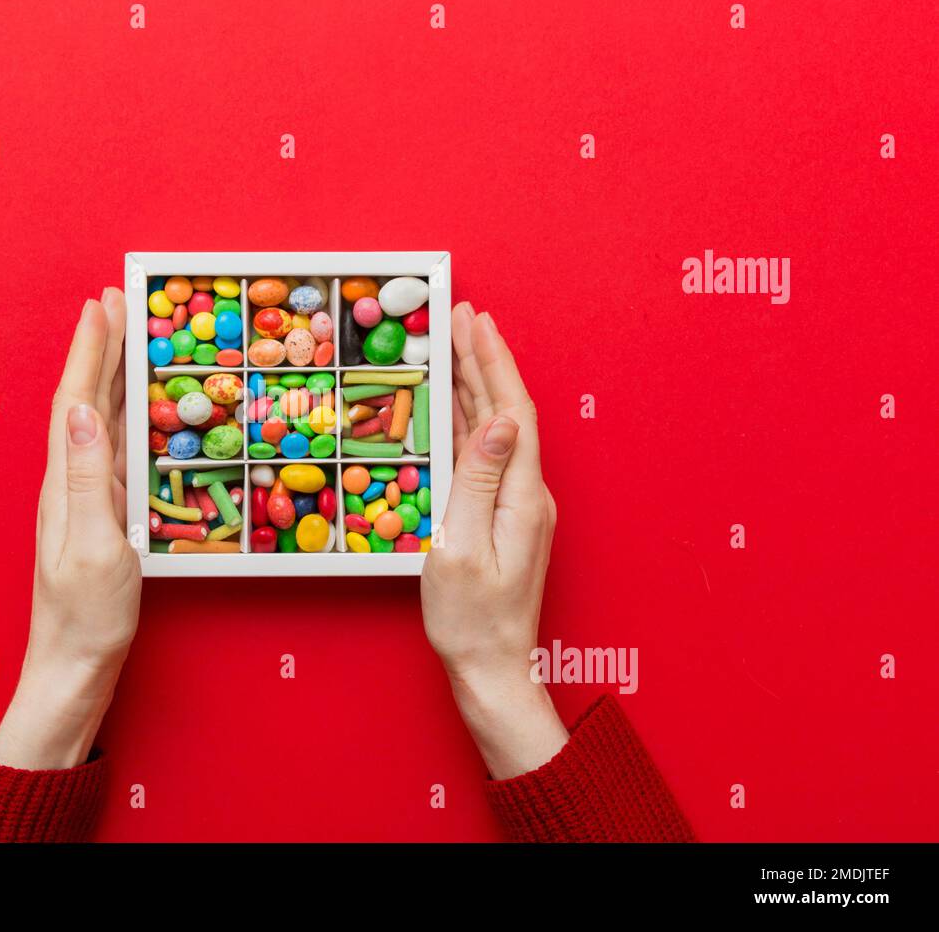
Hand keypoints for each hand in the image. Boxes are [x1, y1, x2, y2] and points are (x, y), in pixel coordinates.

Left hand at [0, 287, 141, 770]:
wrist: (74, 667)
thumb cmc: (86, 617)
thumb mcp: (93, 547)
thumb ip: (87, 480)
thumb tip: (85, 410)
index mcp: (67, 483)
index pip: (76, 401)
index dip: (89, 351)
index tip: (101, 304)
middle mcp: (72, 482)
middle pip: (85, 400)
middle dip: (100, 348)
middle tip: (116, 302)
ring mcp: (86, 498)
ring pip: (100, 420)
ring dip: (112, 374)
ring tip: (128, 338)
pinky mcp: (102, 516)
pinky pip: (115, 449)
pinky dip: (126, 416)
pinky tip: (137, 410)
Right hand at [420, 302, 568, 779]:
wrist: (491, 668)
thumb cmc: (470, 618)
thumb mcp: (462, 546)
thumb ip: (477, 479)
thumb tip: (501, 420)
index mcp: (521, 494)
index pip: (512, 411)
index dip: (493, 362)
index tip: (474, 321)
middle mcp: (527, 492)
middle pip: (508, 411)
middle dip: (485, 360)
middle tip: (461, 317)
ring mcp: (518, 505)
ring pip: (499, 430)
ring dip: (478, 385)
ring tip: (457, 346)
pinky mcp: (504, 517)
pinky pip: (488, 454)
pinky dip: (472, 421)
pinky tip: (458, 408)